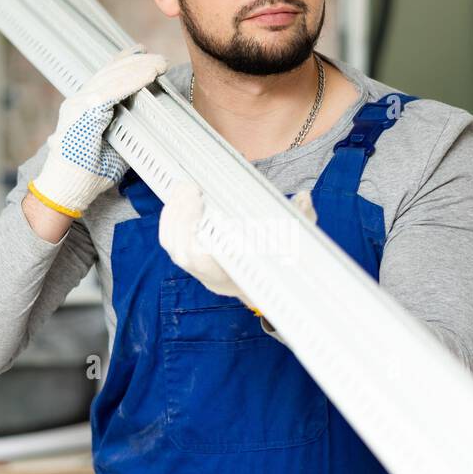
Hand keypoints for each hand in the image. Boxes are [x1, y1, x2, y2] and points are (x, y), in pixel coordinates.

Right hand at [29, 44, 167, 217]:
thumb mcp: (115, 148)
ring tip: (159, 64)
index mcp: (84, 109)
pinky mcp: (82, 116)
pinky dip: (131, 82)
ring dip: (138, 70)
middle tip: (158, 58)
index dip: (124, 63)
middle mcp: (78, 103)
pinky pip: (110, 93)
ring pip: (111, 79)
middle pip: (110, 73)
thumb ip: (127, 131)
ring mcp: (77, 107)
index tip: (142, 53)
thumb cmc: (87, 175)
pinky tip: (147, 76)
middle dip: (136, 63)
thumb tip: (151, 124)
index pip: (105, 78)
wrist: (66, 191)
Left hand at [158, 182, 317, 316]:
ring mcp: (195, 270)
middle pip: (183, 252)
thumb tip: (303, 197)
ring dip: (173, 214)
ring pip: (172, 245)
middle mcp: (210, 277)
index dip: (196, 240)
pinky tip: (179, 196)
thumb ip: (300, 221)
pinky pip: (169, 239)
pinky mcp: (186, 258)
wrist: (263, 285)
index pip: (205, 263)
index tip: (203, 211)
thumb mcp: (295, 244)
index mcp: (234, 277)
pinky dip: (169, 217)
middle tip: (192, 189)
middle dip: (182, 218)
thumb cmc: (277, 262)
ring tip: (184, 188)